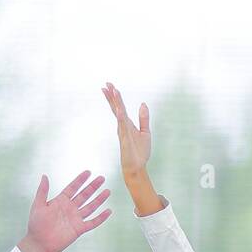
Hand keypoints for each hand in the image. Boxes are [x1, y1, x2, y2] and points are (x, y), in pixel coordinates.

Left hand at [19, 170, 111, 251]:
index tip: (88, 172)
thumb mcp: (38, 205)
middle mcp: (70, 208)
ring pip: (91, 207)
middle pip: (84, 195)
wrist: (39, 243)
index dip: (80, 180)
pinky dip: (101, 218)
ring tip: (107, 191)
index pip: (73, 188)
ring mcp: (75, 218)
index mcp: (60, 201)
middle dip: (93, 187)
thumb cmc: (36, 224)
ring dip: (99, 199)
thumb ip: (42, 191)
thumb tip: (45, 176)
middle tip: (102, 178)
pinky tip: (108, 211)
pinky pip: (93, 222)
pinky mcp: (79, 229)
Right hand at [102, 82, 161, 215]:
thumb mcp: (145, 132)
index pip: (119, 107)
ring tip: (113, 91)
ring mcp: (123, 132)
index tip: (110, 86)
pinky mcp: (126, 140)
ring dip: (116, 103)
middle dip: (111, 96)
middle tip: (106, 84)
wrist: (137, 167)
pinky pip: (123, 127)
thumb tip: (143, 104)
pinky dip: (121, 118)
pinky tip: (120, 110)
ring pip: (119, 114)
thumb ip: (144, 118)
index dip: (115, 97)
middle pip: (116, 108)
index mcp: (127, 124)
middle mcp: (122, 126)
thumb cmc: (140, 152)